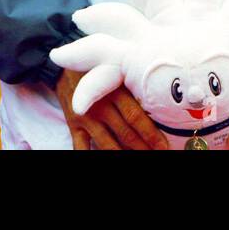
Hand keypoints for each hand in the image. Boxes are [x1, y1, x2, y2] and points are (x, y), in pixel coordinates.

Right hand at [54, 68, 169, 149]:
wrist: (65, 68)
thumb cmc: (100, 71)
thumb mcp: (117, 74)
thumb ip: (132, 90)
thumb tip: (157, 108)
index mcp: (116, 91)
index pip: (135, 116)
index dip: (150, 133)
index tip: (163, 145)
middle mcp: (101, 105)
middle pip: (125, 133)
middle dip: (142, 147)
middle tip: (156, 155)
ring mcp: (86, 117)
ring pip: (107, 144)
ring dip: (122, 155)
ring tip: (137, 160)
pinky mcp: (72, 125)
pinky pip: (80, 147)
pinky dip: (90, 155)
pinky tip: (104, 161)